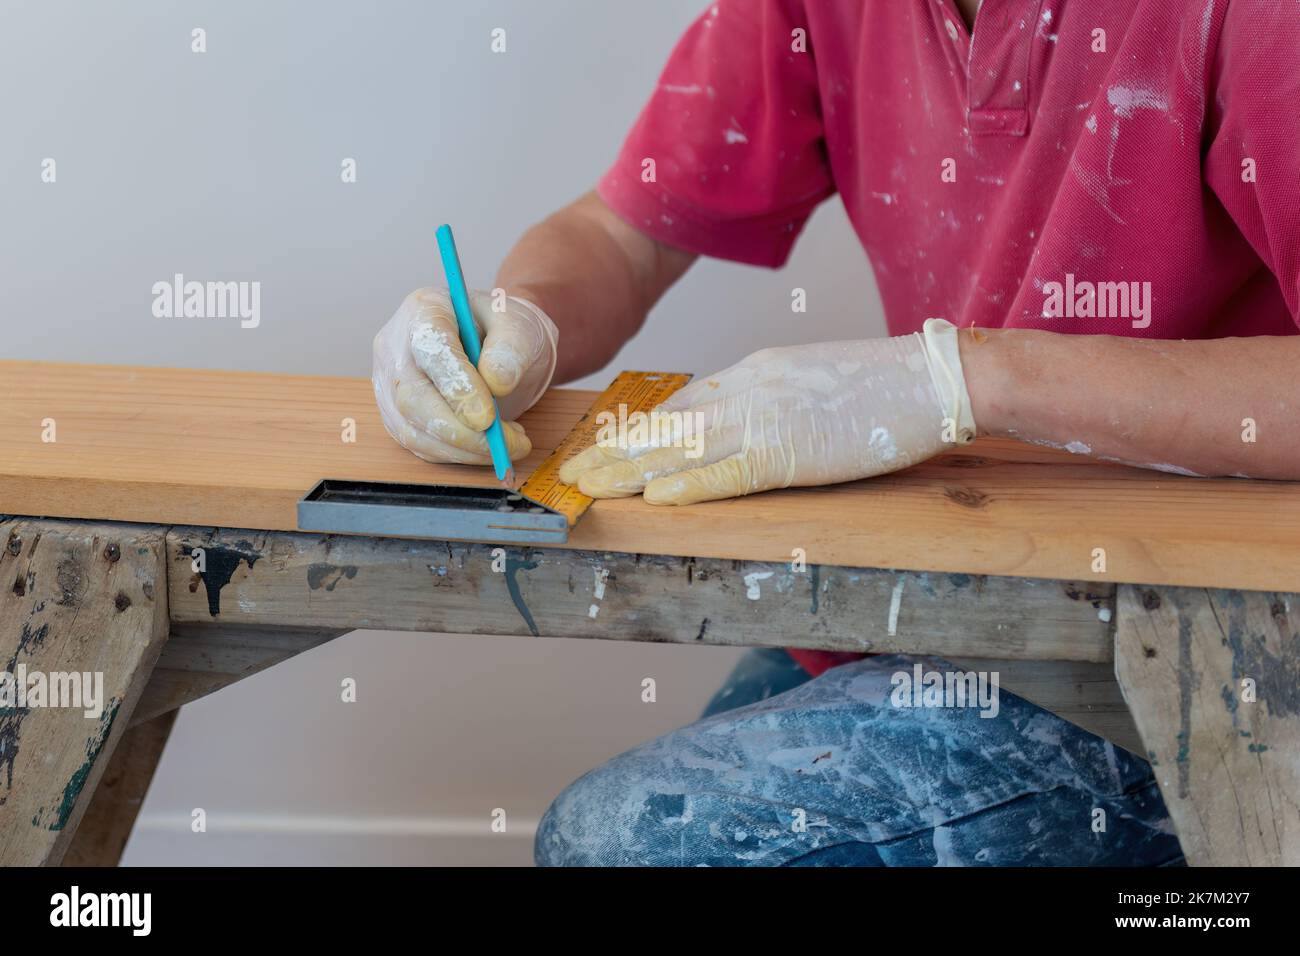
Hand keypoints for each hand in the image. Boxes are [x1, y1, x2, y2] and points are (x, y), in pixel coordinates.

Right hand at [372, 286, 557, 463]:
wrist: (497, 347)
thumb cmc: (504, 330)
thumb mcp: (519, 324)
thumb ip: (511, 348)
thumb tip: (496, 383)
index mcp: (423, 310)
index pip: (430, 348)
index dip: (456, 386)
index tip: (487, 418)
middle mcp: (396, 347)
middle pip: (412, 397)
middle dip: (461, 430)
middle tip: (505, 443)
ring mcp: (390, 384)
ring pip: (413, 429)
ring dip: (464, 448)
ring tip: (509, 443)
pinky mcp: (397, 416)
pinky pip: (420, 445)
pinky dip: (459, 455)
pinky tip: (489, 445)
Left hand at [560, 320, 975, 504]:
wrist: (933, 377)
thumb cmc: (883, 386)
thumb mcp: (812, 384)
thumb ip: (771, 401)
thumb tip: (742, 425)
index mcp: (755, 373)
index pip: (683, 404)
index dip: (641, 430)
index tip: (608, 446)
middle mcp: (749, 391)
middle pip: (667, 424)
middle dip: (615, 451)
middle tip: (572, 471)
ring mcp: (767, 419)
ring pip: (682, 448)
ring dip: (630, 471)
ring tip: (587, 488)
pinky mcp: (792, 451)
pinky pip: (729, 473)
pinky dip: (689, 486)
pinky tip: (655, 498)